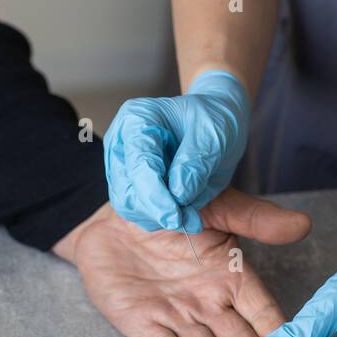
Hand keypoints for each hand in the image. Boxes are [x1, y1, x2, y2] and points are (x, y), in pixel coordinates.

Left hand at [60, 189, 311, 336]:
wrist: (117, 205)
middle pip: (234, 335)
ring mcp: (173, 314)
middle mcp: (206, 303)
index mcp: (230, 277)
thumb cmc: (172, 205)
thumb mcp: (219, 207)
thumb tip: (303, 224)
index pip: (258, 308)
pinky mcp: (138, 320)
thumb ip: (257, 220)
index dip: (274, 328)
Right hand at [104, 70, 250, 232]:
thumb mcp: (215, 134)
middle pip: (126, 193)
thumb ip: (196, 164)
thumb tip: (178, 195)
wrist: (214, 123)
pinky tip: (184, 211)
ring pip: (130, 208)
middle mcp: (121, 143)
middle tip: (191, 218)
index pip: (139, 166)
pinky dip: (162, 218)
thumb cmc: (213, 118)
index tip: (176, 217)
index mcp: (136, 120)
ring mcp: (123, 166)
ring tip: (191, 212)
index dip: (156, 197)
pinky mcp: (130, 186)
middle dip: (158, 211)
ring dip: (160, 217)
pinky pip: (139, 214)